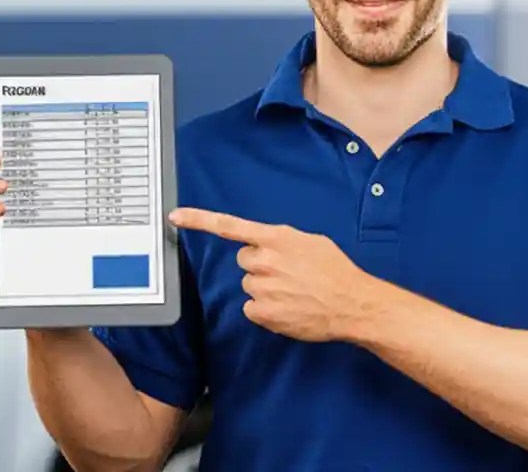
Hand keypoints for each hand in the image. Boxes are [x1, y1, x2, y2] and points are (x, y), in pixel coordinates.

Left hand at [168, 207, 375, 342]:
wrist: (351, 303)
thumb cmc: (336, 271)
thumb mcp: (311, 242)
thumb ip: (283, 240)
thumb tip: (266, 243)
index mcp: (275, 238)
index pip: (229, 226)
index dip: (199, 220)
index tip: (175, 217)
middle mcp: (264, 260)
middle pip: (244, 260)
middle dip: (259, 265)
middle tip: (286, 273)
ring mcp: (262, 287)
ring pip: (249, 285)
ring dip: (265, 288)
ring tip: (293, 291)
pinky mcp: (263, 312)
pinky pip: (252, 308)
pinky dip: (266, 310)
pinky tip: (288, 307)